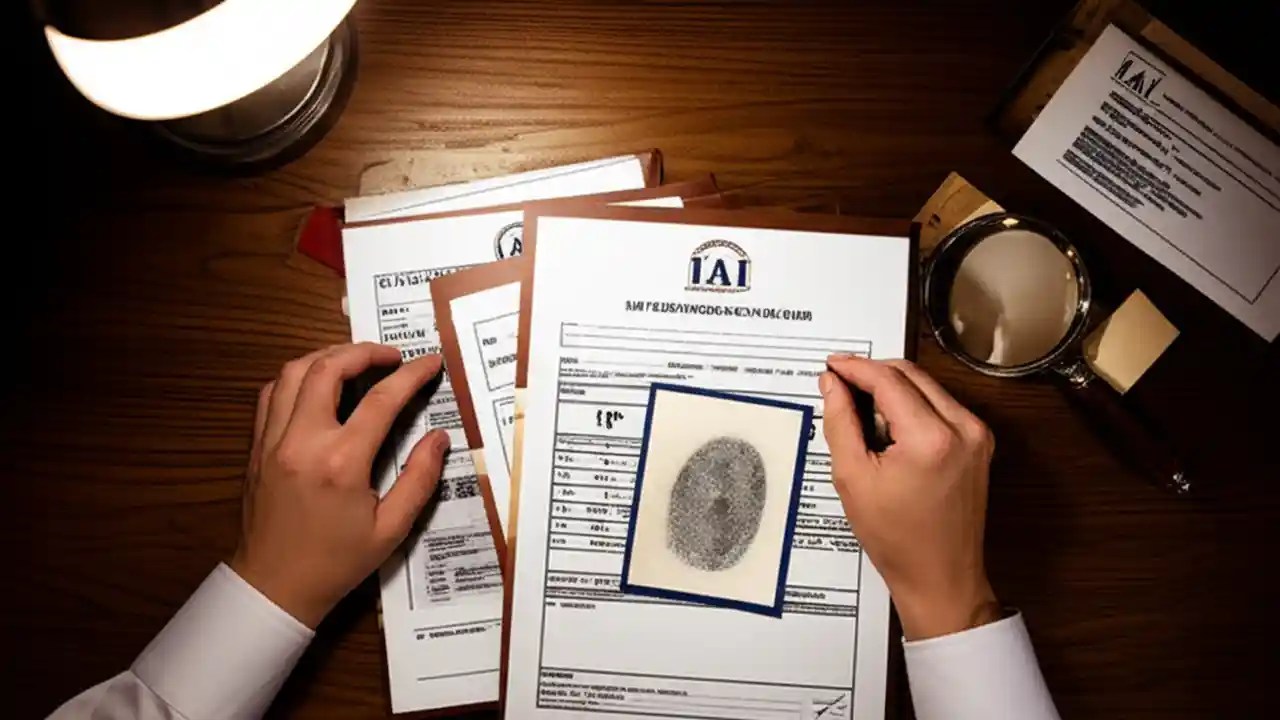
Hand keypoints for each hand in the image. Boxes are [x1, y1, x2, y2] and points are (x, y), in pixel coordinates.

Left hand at [231, 343, 449, 627]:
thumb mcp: (391, 530)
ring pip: (294, 372)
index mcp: (341, 463)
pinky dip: (297, 377)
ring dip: (328, 357)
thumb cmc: (336, 562)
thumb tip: (439, 438)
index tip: (430, 363)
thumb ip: (419, 479)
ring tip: (355, 361)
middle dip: (365, 351)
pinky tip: (318, 384)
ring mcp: (273, 441)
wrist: (274, 586)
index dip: (411, 375)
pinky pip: (272, 393)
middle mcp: (303, 442)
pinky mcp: (256, 446)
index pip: (381, 400)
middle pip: (329, 368)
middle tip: (391, 356)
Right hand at [820, 355, 999, 639]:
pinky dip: (912, 404)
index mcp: (931, 437)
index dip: (855, 368)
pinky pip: (941, 405)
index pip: (888, 380)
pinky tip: (888, 424)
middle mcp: (963, 428)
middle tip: (839, 384)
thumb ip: (841, 422)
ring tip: (860, 409)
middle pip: (910, 375)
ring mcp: (977, 434)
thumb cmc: (896, 538)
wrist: (941, 576)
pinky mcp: (980, 442)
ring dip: (892, 387)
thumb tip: (833, 383)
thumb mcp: (853, 478)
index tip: (830, 365)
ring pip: (927, 386)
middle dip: (872, 373)